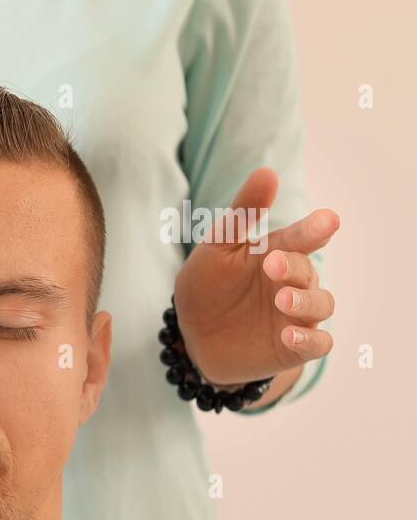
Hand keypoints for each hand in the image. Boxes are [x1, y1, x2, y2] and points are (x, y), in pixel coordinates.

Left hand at [174, 168, 337, 385]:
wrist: (193, 337)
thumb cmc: (207, 286)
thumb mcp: (216, 249)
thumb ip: (241, 215)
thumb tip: (267, 172)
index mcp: (278, 253)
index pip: (301, 238)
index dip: (313, 229)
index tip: (326, 219)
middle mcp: (293, 282)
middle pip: (308, 271)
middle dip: (294, 266)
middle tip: (272, 263)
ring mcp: (296, 315)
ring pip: (321, 305)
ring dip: (305, 302)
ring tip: (281, 300)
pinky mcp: (292, 347)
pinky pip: (316, 344)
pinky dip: (309, 340)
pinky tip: (289, 335)